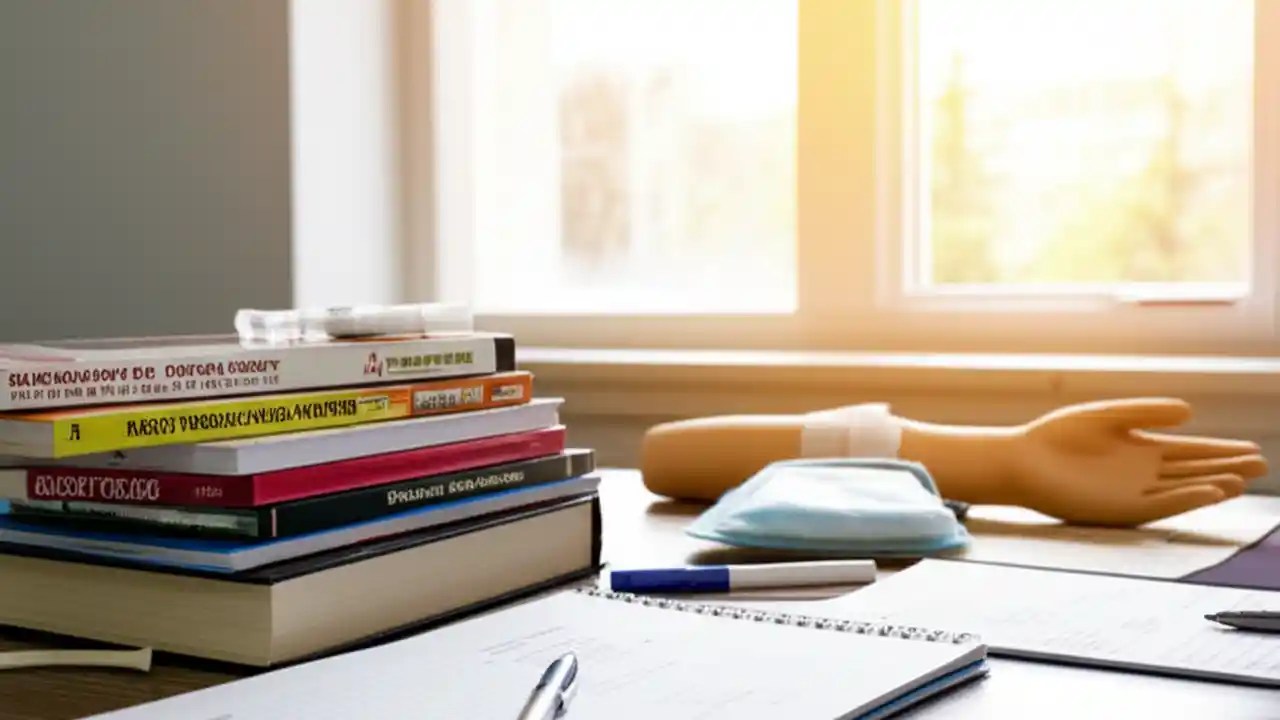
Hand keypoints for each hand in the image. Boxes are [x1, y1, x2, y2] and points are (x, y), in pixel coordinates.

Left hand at [1006, 397, 1266, 525]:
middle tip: (1261, 464)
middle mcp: (1143, 472)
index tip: (1252, 449)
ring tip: (1242, 480)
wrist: (1021, 460)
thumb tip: (1190, 412)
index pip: (1190, 451)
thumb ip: (1145, 412)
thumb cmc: (1057, 436)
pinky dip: (1185, 499)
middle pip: (1194, 471)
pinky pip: (1160, 506)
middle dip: (1226, 467)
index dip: (1220, 450)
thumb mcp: (1107, 416)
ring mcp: (1133, 492)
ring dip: (1211, 485)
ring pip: (1182, 489)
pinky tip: (1209, 492)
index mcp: (1141, 448)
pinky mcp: (1119, 509)